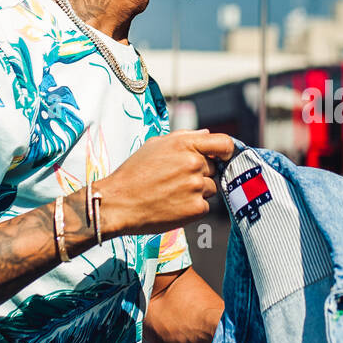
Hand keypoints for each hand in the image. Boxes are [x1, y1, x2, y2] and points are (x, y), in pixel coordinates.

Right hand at [95, 129, 234, 236]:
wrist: (118, 203)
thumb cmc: (134, 173)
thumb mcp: (155, 145)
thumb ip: (184, 137)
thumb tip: (207, 134)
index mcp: (185, 144)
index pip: (223, 143)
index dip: (225, 152)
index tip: (220, 158)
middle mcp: (194, 164)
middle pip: (213, 169)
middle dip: (200, 174)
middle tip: (175, 181)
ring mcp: (196, 187)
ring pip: (210, 188)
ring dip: (196, 192)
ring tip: (171, 193)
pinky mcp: (196, 208)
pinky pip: (204, 206)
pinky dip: (192, 208)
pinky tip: (172, 205)